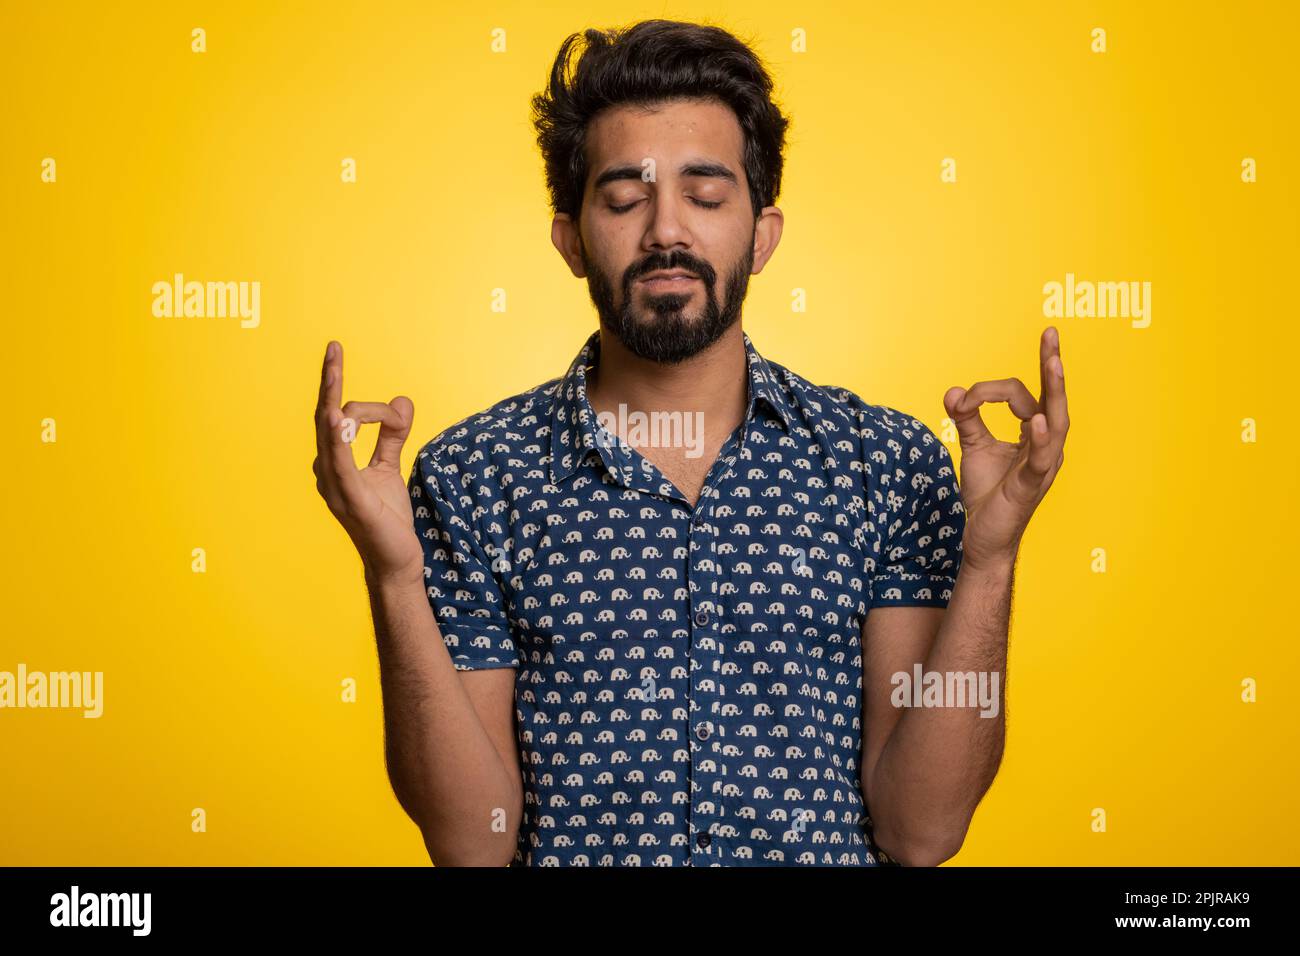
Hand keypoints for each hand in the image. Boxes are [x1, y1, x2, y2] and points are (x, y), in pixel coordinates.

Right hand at [312, 340, 422, 582]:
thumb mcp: (391, 467)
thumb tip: (402, 400)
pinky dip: (338, 441)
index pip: (334, 416)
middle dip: (329, 382)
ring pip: (329, 436)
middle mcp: (327, 472)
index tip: (348, 359)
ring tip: (334, 373)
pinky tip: (340, 422)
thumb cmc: (387, 517)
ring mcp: (335, 487)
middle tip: (334, 348)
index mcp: (335, 463)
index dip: (339, 386)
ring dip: (332, 403)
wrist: (396, 559)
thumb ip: (393, 435)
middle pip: (325, 418)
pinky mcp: (351, 500)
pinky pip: (341, 465)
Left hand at [942, 326, 1068, 571]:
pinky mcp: (1031, 486)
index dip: (988, 391)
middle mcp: (1045, 446)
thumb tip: (954, 390)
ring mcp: (1042, 466)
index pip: (1019, 395)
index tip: (961, 399)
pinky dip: (1039, 438)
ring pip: (1055, 423)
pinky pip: (1040, 459)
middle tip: (1051, 334)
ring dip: (1054, 391)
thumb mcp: (974, 447)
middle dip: (1052, 366)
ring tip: (1053, 362)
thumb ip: (967, 418)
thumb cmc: (986, 493)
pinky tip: (1035, 419)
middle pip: (1053, 399)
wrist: (981, 537)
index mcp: (1034, 434)